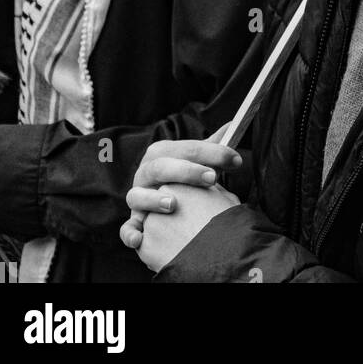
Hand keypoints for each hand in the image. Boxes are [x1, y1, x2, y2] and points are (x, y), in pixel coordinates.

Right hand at [120, 138, 241, 254]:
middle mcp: (145, 172)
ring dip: (153, 199)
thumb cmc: (183, 177)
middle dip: (187, 171)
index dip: (212, 152)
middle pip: (160, 167)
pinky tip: (139, 238)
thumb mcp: (195, 159)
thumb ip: (211, 146)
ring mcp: (137, 197)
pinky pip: (127, 228)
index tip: (235, 160)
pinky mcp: (134, 221)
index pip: (186, 147)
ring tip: (173, 204)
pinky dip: (130, 233)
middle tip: (213, 177)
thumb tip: (232, 125)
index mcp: (161, 153)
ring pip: (136, 195)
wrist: (163, 199)